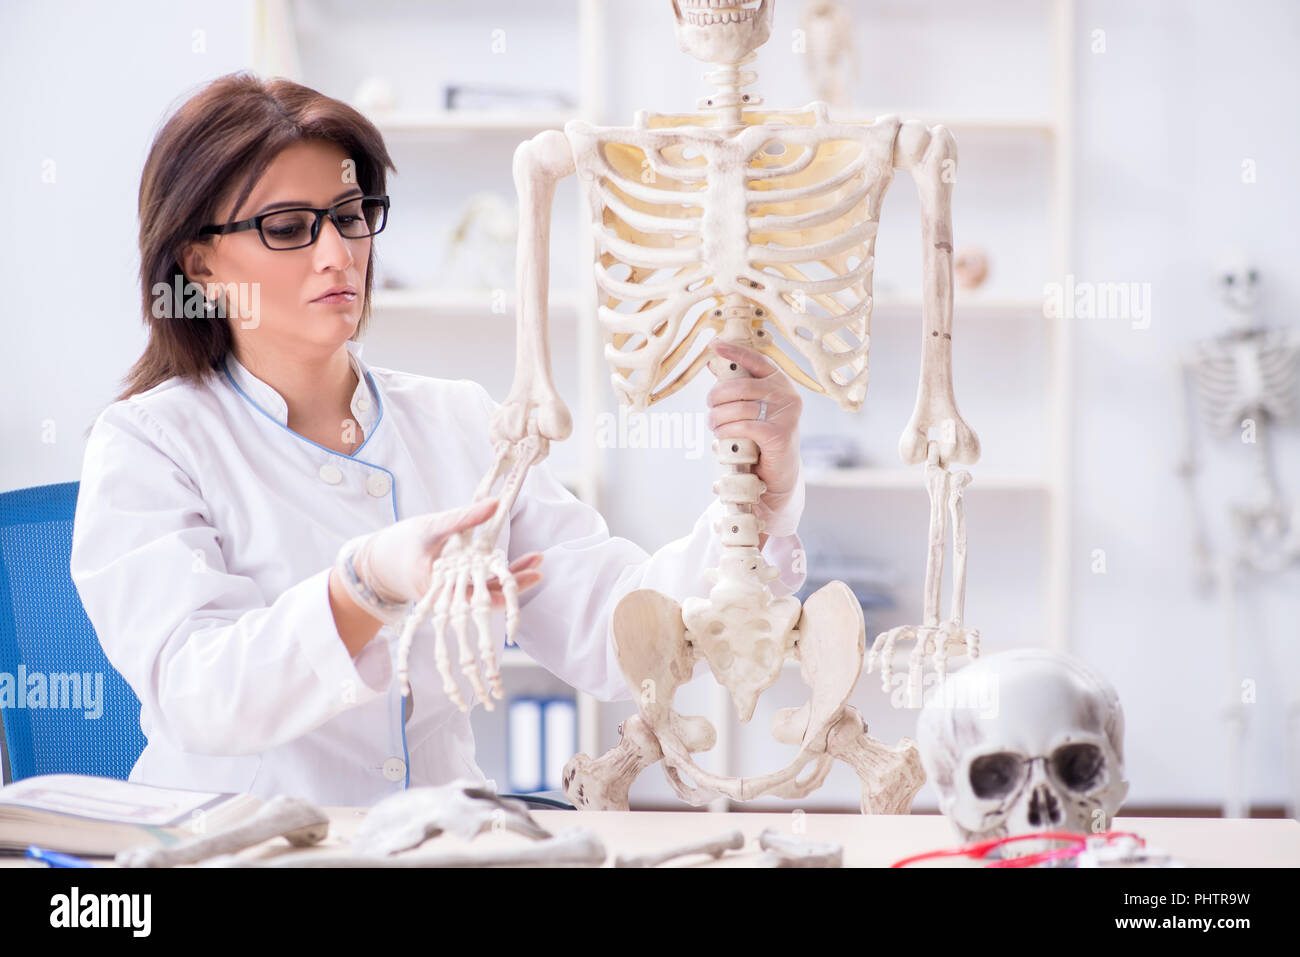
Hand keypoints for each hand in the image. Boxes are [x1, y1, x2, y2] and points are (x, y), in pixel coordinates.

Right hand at [351, 498, 542, 606]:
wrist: (379, 563)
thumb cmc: (401, 544)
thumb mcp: (431, 527)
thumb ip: (463, 518)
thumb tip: (496, 503)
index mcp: (441, 586)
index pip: (480, 594)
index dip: (507, 588)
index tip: (530, 575)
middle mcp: (451, 595)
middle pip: (490, 594)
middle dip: (516, 583)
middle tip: (539, 568)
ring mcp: (456, 591)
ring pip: (489, 589)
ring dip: (513, 576)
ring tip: (537, 561)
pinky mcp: (459, 585)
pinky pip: (483, 583)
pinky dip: (500, 572)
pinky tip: (521, 562)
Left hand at [707, 340, 803, 533]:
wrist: (778, 472)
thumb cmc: (761, 436)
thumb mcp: (753, 408)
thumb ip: (739, 389)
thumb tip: (713, 365)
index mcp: (780, 382)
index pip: (756, 360)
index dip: (735, 352)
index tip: (715, 346)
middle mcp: (787, 394)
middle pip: (741, 386)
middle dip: (717, 396)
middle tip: (709, 406)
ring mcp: (786, 414)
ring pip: (739, 407)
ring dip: (718, 417)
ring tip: (712, 424)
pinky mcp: (779, 434)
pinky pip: (743, 426)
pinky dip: (727, 430)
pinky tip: (721, 434)